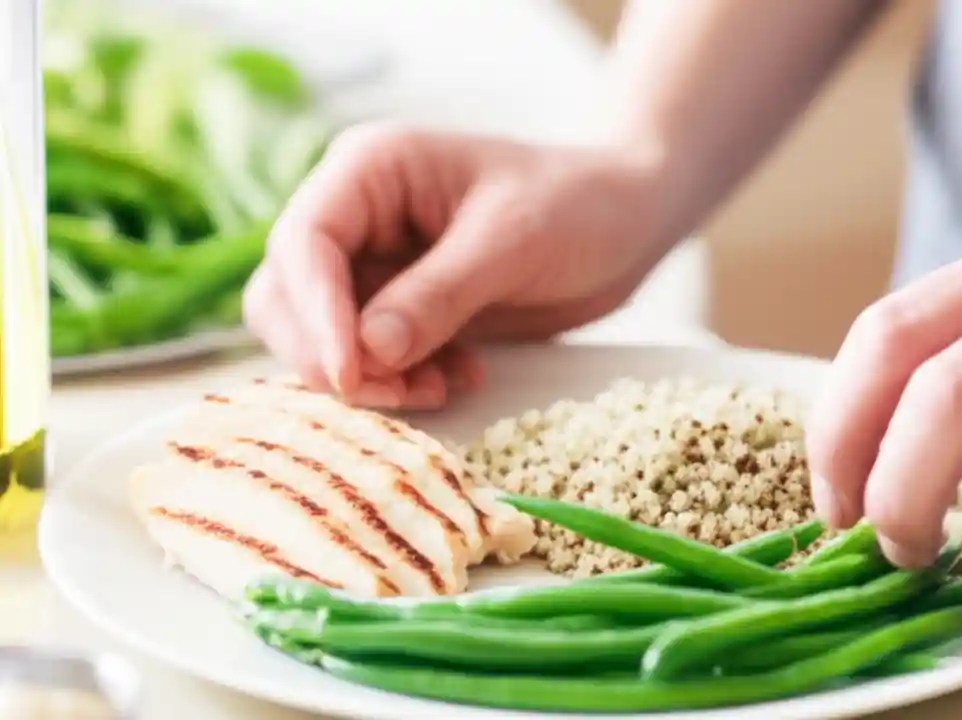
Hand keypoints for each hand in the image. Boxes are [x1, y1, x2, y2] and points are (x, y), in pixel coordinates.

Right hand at [244, 124, 669, 407]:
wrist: (628, 221)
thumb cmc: (579, 204)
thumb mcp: (511, 241)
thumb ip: (437, 295)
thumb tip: (366, 353)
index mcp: (371, 170)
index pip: (304, 242)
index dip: (316, 314)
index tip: (348, 374)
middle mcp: (359, 215)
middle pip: (289, 295)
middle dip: (330, 354)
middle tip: (394, 392)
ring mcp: (378, 264)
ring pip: (325, 336)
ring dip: (368, 376)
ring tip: (436, 389)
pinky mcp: (404, 308)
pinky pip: (371, 357)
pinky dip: (403, 378)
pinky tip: (461, 378)